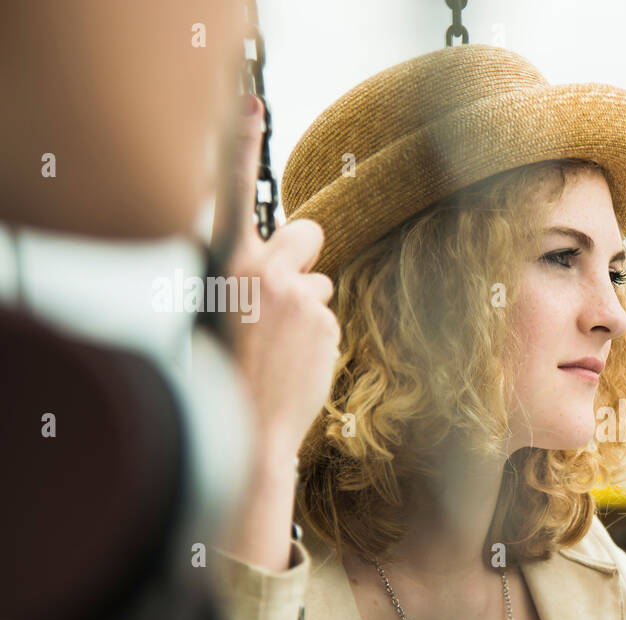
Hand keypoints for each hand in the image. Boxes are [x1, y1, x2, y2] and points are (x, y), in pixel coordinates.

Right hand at [213, 94, 338, 465]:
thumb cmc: (223, 371)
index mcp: (221, 261)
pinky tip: (295, 363)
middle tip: (285, 289)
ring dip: (309, 302)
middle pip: (309, 232)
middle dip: (306, 253)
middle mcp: (260, 268)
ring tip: (281, 344)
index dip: (239, 142)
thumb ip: (243, 274)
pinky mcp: (325, 320)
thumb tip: (288, 258)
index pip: (229, 191)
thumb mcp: (216, 309)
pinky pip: (328, 316)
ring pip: (320, 281)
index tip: (250, 102)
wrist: (246, 430)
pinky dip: (316, 336)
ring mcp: (297, 294)